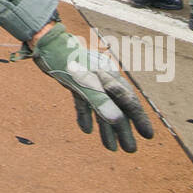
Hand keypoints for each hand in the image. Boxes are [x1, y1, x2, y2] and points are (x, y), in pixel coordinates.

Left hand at [11, 23, 153, 152]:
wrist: (44, 43)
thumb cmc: (64, 59)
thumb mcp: (82, 82)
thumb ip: (100, 101)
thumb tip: (118, 121)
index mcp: (109, 77)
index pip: (128, 101)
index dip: (139, 119)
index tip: (148, 135)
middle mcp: (102, 80)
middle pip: (117, 108)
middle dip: (124, 130)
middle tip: (130, 150)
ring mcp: (89, 81)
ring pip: (101, 108)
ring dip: (106, 128)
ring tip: (111, 148)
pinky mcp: (76, 82)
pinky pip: (84, 103)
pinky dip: (86, 116)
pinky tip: (86, 130)